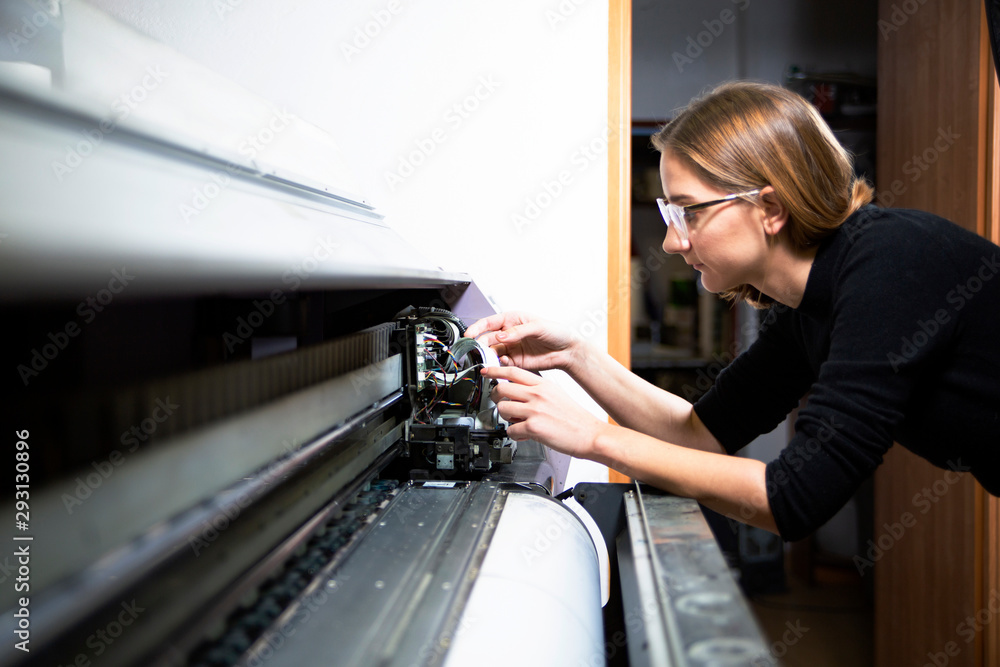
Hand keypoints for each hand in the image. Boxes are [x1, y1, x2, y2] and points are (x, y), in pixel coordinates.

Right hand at [464, 311, 581, 373]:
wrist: (567, 351)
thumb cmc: (556, 332)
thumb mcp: (538, 327)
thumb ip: (518, 331)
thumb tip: (501, 336)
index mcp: (512, 320)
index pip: (489, 322)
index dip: (477, 328)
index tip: (469, 334)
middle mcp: (509, 334)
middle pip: (488, 339)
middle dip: (482, 344)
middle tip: (481, 350)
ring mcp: (511, 348)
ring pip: (492, 352)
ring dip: (489, 356)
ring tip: (491, 358)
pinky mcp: (515, 361)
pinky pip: (502, 363)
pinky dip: (499, 364)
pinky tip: (504, 362)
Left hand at [483, 365, 604, 458]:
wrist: (589, 434)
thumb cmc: (574, 418)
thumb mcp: (556, 395)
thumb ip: (536, 391)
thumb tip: (518, 393)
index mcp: (543, 384)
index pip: (513, 372)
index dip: (496, 370)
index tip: (486, 371)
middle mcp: (537, 395)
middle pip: (502, 388)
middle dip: (496, 397)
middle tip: (501, 403)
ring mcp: (534, 410)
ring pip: (503, 409)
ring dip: (506, 418)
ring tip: (517, 422)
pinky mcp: (533, 427)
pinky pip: (510, 429)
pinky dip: (514, 434)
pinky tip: (524, 434)